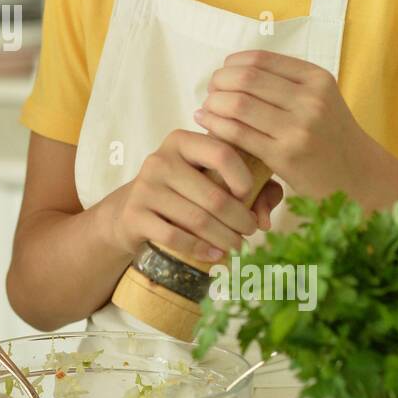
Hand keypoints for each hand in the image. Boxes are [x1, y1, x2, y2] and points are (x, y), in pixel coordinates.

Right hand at [110, 128, 280, 263]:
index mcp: (181, 142)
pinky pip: (175, 237)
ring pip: (197, 220)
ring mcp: (144, 188)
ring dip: (225, 239)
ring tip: (237, 246)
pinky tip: (215, 255)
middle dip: (240, 220)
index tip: (249, 196)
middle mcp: (160, 160)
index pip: (222, 153)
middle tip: (250, 231)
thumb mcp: (210, 178)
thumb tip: (264, 220)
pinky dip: (200, 250)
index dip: (244, 178)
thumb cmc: (183, 191)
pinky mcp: (134, 216)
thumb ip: (252, 188)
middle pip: (214, 196)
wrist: (133, 209)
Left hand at [194, 48, 391, 202]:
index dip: (231, 65)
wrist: (356, 177)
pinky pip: (237, 133)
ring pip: (237, 105)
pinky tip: (206, 123)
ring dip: (213, 104)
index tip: (222, 76)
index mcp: (316, 78)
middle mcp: (310, 99)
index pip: (260, 59)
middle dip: (218, 83)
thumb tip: (231, 69)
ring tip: (206, 109)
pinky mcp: (285, 155)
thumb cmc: (327, 136)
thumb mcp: (318, 99)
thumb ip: (285, 82)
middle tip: (210, 93)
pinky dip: (214, 125)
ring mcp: (299, 128)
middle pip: (245, 79)